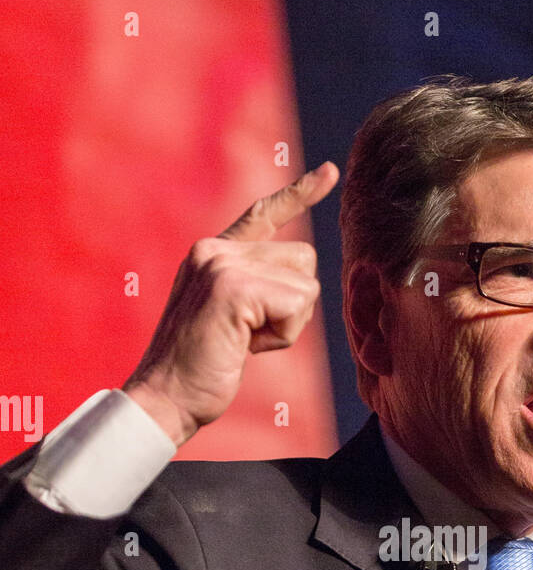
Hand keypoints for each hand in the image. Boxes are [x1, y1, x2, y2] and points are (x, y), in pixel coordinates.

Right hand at [123, 161, 338, 444]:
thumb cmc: (199, 369)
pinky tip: (247, 347)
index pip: (264, 214)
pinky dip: (283, 334)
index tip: (330, 172)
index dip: (299, 193)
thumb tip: (300, 284)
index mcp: (212, 253)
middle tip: (248, 334)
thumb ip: (253, 290)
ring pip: (304, 283)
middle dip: (291, 306)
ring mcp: (222, 265)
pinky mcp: (232, 288)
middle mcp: (215, 249)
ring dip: (287, 322)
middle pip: (302, 259)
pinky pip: (295, 304)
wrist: (165, 397)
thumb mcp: (228, 318)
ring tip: (244, 341)